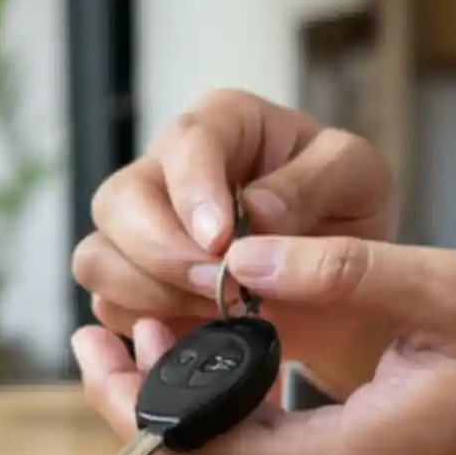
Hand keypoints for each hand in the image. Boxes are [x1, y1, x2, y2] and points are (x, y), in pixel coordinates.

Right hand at [72, 88, 397, 395]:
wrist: (343, 280)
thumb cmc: (348, 209)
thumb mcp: (358, 178)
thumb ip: (313, 183)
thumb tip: (256, 210)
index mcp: (225, 125)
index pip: (187, 142)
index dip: (194, 193)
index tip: (220, 241)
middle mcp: (168, 171)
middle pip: (117, 201)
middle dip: (161, 253)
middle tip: (219, 287)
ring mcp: (141, 230)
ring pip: (97, 258)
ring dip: (150, 294)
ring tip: (217, 311)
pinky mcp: (135, 286)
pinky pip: (110, 309)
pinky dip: (149, 328)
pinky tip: (201, 329)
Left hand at [73, 235, 455, 454]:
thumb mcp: (454, 295)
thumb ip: (343, 272)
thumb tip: (242, 257)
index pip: (196, 449)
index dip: (138, 395)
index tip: (110, 339)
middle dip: (150, 395)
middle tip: (125, 325)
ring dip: (197, 404)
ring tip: (175, 328)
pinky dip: (241, 420)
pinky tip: (241, 365)